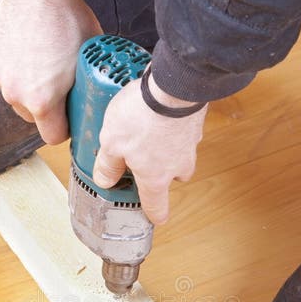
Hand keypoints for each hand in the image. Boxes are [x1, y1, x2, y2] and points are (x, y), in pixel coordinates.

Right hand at [0, 0, 101, 143]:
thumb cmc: (66, 19)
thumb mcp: (88, 60)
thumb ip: (85, 88)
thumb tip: (93, 101)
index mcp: (42, 101)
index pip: (52, 137)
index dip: (65, 128)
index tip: (70, 117)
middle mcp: (16, 93)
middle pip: (31, 118)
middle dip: (45, 108)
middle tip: (58, 86)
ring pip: (16, 96)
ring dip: (27, 87)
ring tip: (42, 63)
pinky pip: (4, 74)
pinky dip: (14, 68)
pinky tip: (27, 50)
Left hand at [92, 72, 207, 223]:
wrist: (175, 85)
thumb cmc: (143, 117)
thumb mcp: (112, 143)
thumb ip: (108, 164)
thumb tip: (105, 180)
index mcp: (156, 178)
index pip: (158, 208)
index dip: (154, 214)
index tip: (153, 216)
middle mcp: (178, 166)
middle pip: (170, 178)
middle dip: (158, 172)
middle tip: (140, 161)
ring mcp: (190, 144)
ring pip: (178, 154)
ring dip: (165, 147)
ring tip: (146, 130)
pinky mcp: (195, 123)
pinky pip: (181, 131)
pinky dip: (171, 126)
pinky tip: (157, 112)